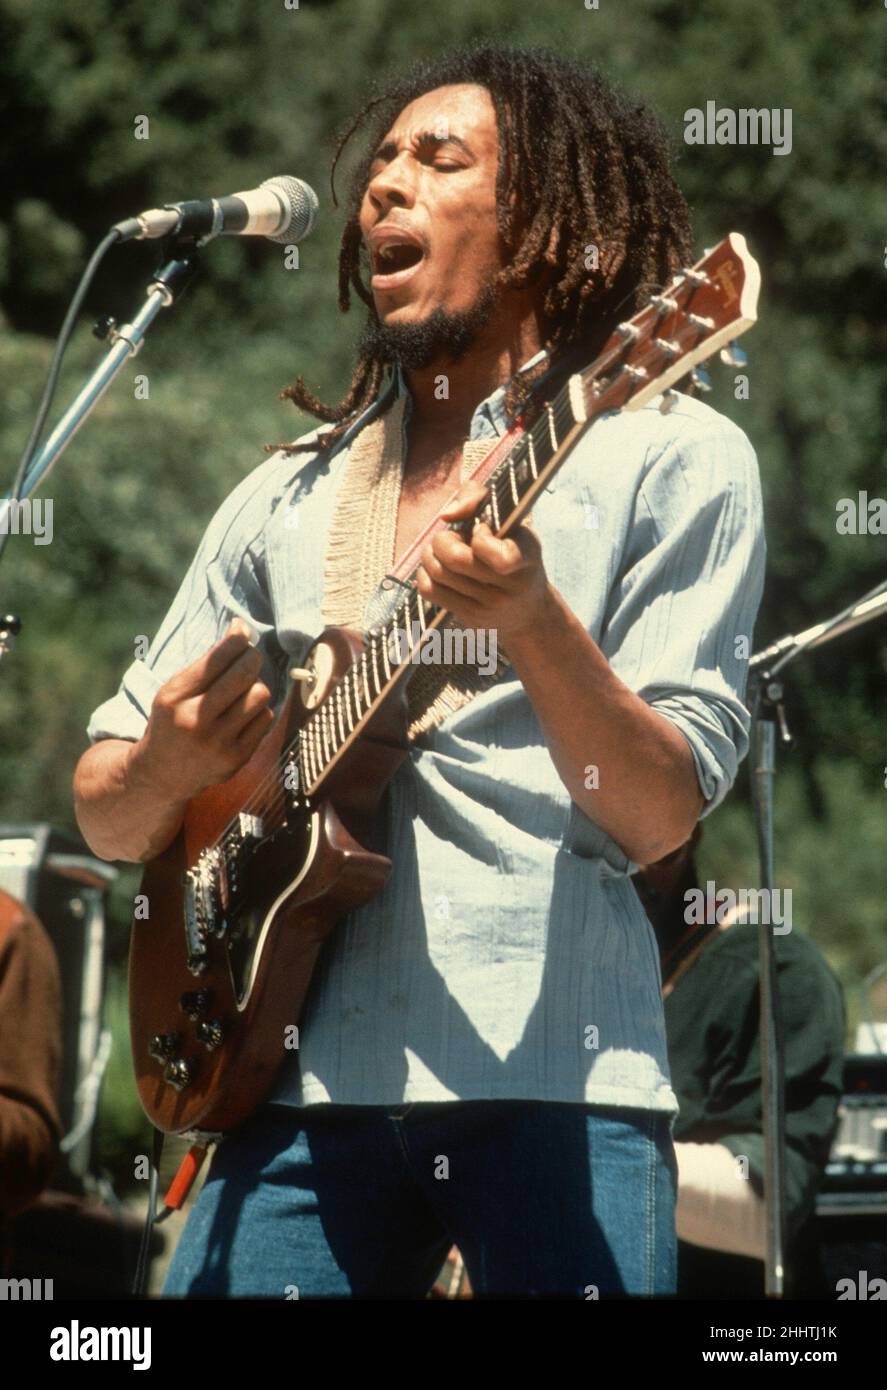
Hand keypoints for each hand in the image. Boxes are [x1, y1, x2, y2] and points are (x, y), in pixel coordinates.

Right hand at [128, 619, 274, 803]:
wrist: (161, 775)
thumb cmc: (172, 722)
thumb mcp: (173, 692)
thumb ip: (205, 666)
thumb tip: (242, 631)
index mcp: (175, 698)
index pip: (217, 658)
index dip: (237, 638)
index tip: (242, 629)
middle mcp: (195, 720)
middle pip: (245, 673)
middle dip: (251, 657)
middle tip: (249, 656)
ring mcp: (218, 743)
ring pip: (260, 695)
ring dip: (255, 687)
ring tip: (242, 692)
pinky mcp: (236, 759)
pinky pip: (265, 718)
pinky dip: (258, 711)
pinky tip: (243, 715)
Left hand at [415, 479, 552, 645]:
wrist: (530, 613)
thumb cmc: (514, 553)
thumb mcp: (511, 524)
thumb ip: (479, 497)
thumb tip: (446, 515)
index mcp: (525, 557)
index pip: (491, 549)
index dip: (478, 535)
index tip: (482, 531)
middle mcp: (509, 586)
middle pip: (454, 559)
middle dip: (443, 540)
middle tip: (450, 538)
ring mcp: (489, 606)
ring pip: (438, 573)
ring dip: (430, 555)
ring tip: (440, 552)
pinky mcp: (470, 619)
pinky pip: (430, 591)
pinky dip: (425, 575)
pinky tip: (437, 571)